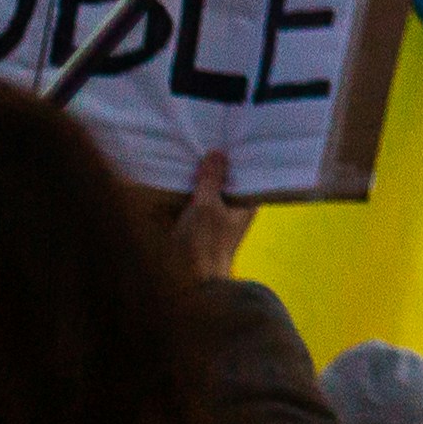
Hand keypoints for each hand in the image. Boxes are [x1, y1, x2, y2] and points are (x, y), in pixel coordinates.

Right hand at [171, 151, 249, 281]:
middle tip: (206, 142)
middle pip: (226, 183)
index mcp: (246, 205)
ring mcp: (216, 221)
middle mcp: (235, 211)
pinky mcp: (198, 229)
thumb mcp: (206, 206)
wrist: (190, 285)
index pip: (246, 174)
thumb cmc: (204, 244)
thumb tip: (217, 154)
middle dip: (215, 168)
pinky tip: (176, 179)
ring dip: (199, 181)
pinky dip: (186, 195)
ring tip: (190, 154)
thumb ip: (211, 180)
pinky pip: (193, 205)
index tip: (229, 138)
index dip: (238, 158)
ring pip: (208, 193)